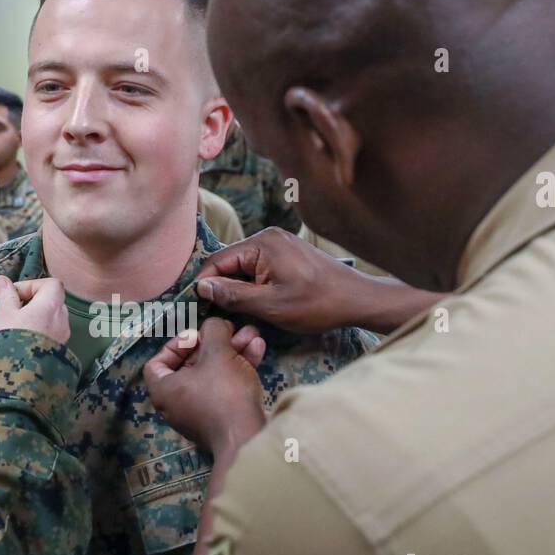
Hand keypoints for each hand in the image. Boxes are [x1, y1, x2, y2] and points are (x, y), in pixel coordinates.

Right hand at [0, 275, 70, 345]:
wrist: (20, 379)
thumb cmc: (11, 342)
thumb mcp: (4, 315)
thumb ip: (5, 295)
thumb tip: (2, 281)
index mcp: (52, 306)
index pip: (52, 284)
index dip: (33, 285)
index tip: (14, 295)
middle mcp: (62, 320)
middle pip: (51, 301)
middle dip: (31, 303)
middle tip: (11, 311)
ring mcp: (63, 337)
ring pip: (50, 319)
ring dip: (33, 318)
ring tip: (12, 328)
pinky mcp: (59, 352)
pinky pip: (50, 335)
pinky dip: (37, 333)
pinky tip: (20, 342)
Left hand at [144, 318, 266, 455]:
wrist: (247, 437)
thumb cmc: (223, 392)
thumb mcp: (218, 352)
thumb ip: (213, 331)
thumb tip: (214, 325)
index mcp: (164, 390)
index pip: (157, 363)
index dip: (176, 344)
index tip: (197, 336)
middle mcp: (178, 404)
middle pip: (192, 365)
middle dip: (215, 343)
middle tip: (230, 329)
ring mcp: (201, 413)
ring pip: (214, 374)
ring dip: (232, 351)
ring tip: (251, 334)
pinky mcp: (222, 419)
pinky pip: (225, 388)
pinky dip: (238, 369)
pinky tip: (257, 349)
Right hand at [195, 227, 442, 334]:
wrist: (358, 300)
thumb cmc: (317, 304)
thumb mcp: (270, 305)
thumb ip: (233, 295)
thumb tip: (201, 287)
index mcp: (262, 243)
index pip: (217, 261)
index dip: (204, 285)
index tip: (197, 308)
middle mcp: (268, 237)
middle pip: (229, 263)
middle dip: (222, 288)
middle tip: (219, 316)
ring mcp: (279, 244)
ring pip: (244, 268)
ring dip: (239, 290)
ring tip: (241, 314)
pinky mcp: (287, 254)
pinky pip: (259, 268)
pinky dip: (254, 286)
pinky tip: (259, 305)